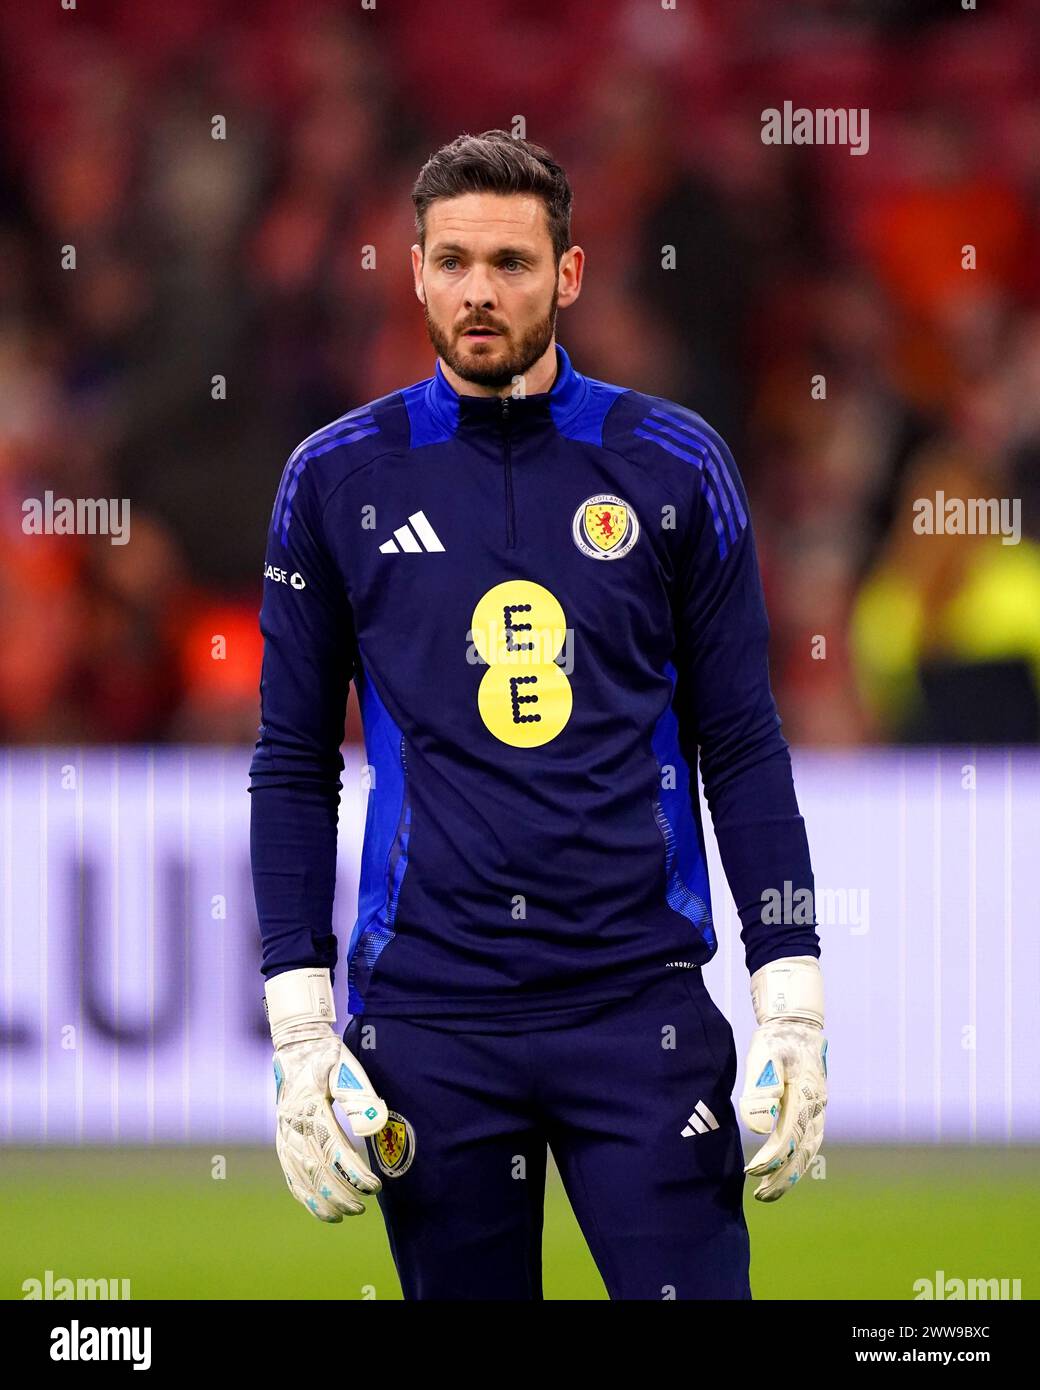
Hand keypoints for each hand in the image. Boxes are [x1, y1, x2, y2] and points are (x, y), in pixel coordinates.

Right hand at [264, 967, 388, 1222]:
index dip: (353, 1173)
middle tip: (363, 1207)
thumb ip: (360, 1097)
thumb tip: (373, 1127)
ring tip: (343, 1215)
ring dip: (321, 1200)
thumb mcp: (347, 1068)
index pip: (333, 1150)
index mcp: (310, 1108)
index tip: (374, 1186)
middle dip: (341, 1193)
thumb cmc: (329, 1057)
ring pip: (300, 1177)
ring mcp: (284, 1133)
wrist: (299, 1046)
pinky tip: (318, 1208)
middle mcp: (292, 1125)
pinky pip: (289, 1173)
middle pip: (316, 1170)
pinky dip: (303, 1194)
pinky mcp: (282, 1138)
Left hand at [740, 1018, 826, 1200]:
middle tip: (760, 1196)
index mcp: (805, 1097)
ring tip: (767, 1192)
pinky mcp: (812, 1110)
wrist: (796, 1026)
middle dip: (783, 1178)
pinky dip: (796, 1161)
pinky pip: (807, 1142)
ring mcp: (818, 1110)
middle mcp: (816, 1108)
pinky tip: (780, 1170)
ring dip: (790, 1174)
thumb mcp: (763, 1057)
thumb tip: (760, 1129)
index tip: (751, 1172)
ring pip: (808, 1151)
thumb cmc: (775, 1041)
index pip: (789, 1138)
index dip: (771, 1159)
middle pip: (803, 1152)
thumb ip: (761, 1091)